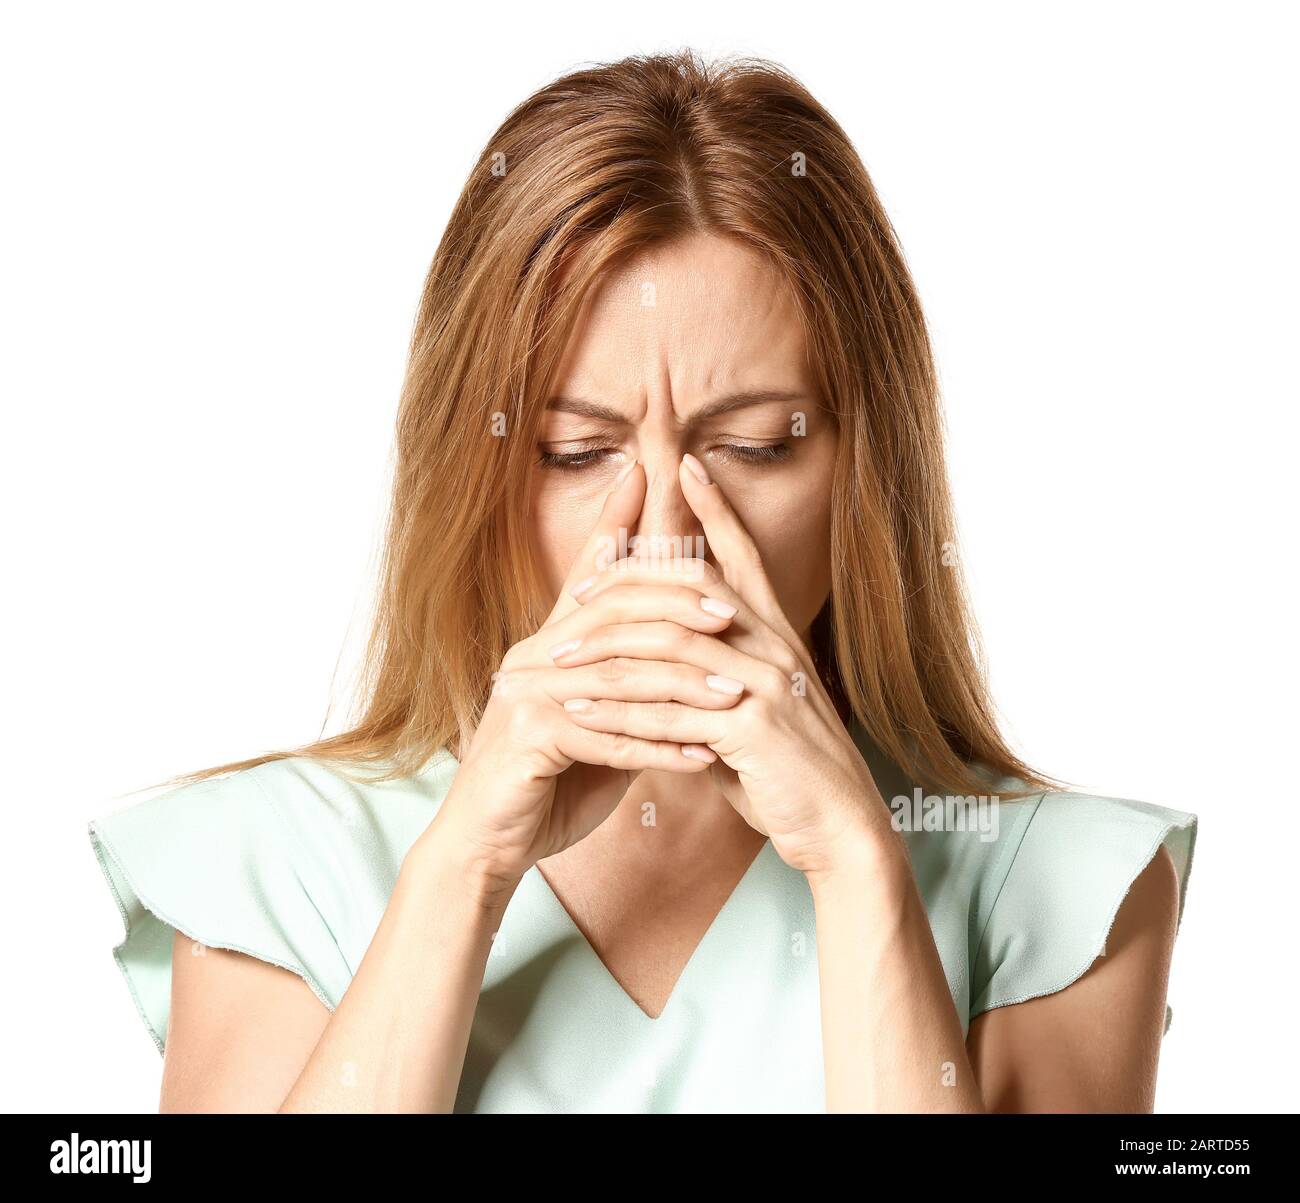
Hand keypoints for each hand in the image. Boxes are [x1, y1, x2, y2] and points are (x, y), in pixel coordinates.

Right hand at [431, 460, 745, 889]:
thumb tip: (679, 667)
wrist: (488, 843)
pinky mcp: (528, 737)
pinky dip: (661, 747)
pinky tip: (704, 758)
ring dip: (685, 686)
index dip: (613, 521)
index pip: (588, 573)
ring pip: (620, 675)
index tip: (646, 475)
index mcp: (551, 644)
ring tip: (738, 694)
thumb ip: (630, 690)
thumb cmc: (546, 784)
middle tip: (735, 612)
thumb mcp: (596, 726)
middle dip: (677, 607)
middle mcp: (534, 656)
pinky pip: (609, 736)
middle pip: (614, 611)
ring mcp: (526, 693)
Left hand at [555, 454, 898, 877]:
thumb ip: (712, 682)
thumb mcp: (750, 713)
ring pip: (669, 648)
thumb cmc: (787, 770)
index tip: (686, 466)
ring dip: (606, 652)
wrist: (838, 826)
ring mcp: (766, 684)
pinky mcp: (752, 729)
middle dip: (629, 582)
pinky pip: (670, 711)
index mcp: (777, 635)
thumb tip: (668, 673)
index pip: (744, 555)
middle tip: (577, 589)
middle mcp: (774, 647)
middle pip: (691, 589)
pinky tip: (580, 710)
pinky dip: (620, 711)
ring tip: (554, 656)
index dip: (718, 508)